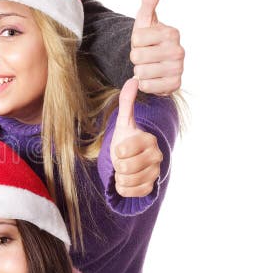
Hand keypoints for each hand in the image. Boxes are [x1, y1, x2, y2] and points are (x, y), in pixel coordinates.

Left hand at [109, 78, 162, 197]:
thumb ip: (127, 102)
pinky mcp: (151, 187)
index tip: (120, 148)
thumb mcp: (124, 122)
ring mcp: (155, 172)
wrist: (132, 160)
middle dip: (118, 164)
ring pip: (127, 181)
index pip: (124, 150)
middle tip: (122, 159)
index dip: (117, 151)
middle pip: (125, 167)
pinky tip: (127, 179)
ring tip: (124, 168)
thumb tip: (134, 80)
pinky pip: (131, 192)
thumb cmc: (127, 139)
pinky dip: (123, 188)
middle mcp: (156, 156)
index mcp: (148, 140)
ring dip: (120, 176)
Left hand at [129, 0, 183, 94]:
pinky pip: (147, 86)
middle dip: (136, 58)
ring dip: (140, 71)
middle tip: (145, 57)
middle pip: (137, 57)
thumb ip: (149, 1)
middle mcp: (179, 50)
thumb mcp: (145, 21)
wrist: (155, 65)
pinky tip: (152, 78)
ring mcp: (179, 69)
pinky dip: (145, 84)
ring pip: (141, 72)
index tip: (143, 43)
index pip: (137, 40)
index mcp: (172, 33)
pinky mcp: (175, 85)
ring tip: (148, 67)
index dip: (135, 43)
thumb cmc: (149, 41)